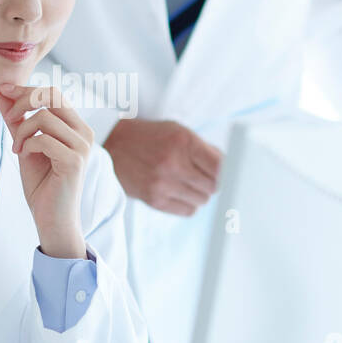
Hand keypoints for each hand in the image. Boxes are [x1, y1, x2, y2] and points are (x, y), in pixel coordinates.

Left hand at [0, 83, 92, 257]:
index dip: (26, 89)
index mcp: (76, 127)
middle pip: (52, 96)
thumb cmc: (42, 184)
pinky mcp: (74, 161)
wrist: (52, 218)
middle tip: (8, 118)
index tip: (3, 91)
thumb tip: (3, 93)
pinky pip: (43, 139)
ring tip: (17, 148)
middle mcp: (84, 133)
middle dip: (23, 101)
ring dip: (22, 131)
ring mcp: (82, 147)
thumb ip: (17, 120)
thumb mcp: (25, 145)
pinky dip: (27, 145)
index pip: (52, 93)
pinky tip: (23, 156)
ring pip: (44, 118)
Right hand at [103, 118, 221, 214]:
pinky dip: (189, 204)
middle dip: (213, 182)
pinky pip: (187, 211)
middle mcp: (173, 163)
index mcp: (183, 142)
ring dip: (200, 194)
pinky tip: (181, 193)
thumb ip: (203, 149)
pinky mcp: (155, 199)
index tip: (228, 173)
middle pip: (213, 186)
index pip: (220, 166)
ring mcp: (163, 184)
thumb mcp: (177, 131)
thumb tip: (229, 169)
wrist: (112, 146)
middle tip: (204, 176)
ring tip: (189, 183)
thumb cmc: (149, 137)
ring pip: (202, 200)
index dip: (227, 171)